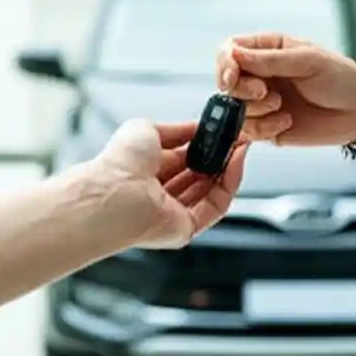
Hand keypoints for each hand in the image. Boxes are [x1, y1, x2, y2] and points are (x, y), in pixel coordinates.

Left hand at [86, 118, 248, 248]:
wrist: (115, 191)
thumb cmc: (120, 162)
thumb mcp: (148, 130)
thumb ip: (177, 129)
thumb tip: (199, 126)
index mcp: (147, 173)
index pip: (183, 160)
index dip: (205, 146)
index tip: (222, 131)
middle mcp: (160, 196)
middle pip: (201, 176)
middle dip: (221, 156)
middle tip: (237, 137)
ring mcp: (174, 214)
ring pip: (212, 192)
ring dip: (229, 168)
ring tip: (240, 145)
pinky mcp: (187, 229)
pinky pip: (216, 206)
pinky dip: (230, 184)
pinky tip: (235, 160)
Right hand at [215, 32, 355, 145]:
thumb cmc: (340, 78)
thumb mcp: (307, 61)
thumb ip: (269, 60)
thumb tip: (232, 54)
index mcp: (267, 50)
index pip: (229, 51)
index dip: (225, 64)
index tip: (233, 75)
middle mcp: (259, 75)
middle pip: (226, 83)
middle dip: (241, 91)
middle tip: (265, 93)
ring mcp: (261, 102)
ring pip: (233, 110)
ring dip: (255, 111)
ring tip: (282, 108)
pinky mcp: (267, 127)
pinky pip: (248, 132)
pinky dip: (264, 129)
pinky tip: (286, 122)